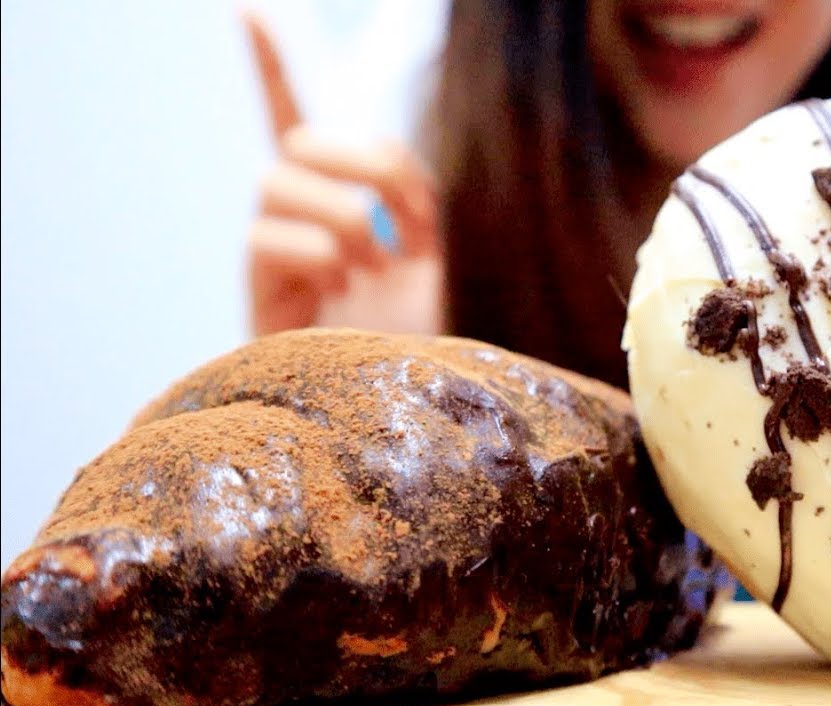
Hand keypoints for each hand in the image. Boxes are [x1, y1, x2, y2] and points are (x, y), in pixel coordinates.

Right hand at [244, 12, 441, 336]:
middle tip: (414, 224)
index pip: (301, 119)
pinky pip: (265, 237)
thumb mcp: (450, 255)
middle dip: (368, 163)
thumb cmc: (439, 333)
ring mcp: (280, 250)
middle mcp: (307, 215)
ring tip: (377, 264)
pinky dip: (316, 254)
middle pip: (304, 137)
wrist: (415, 411)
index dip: (270, 66)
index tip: (250, 13)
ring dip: (344, 214)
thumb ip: (425, 203)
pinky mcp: (261, 290)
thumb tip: (402, 176)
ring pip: (280, 179)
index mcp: (352, 195)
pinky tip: (346, 289)